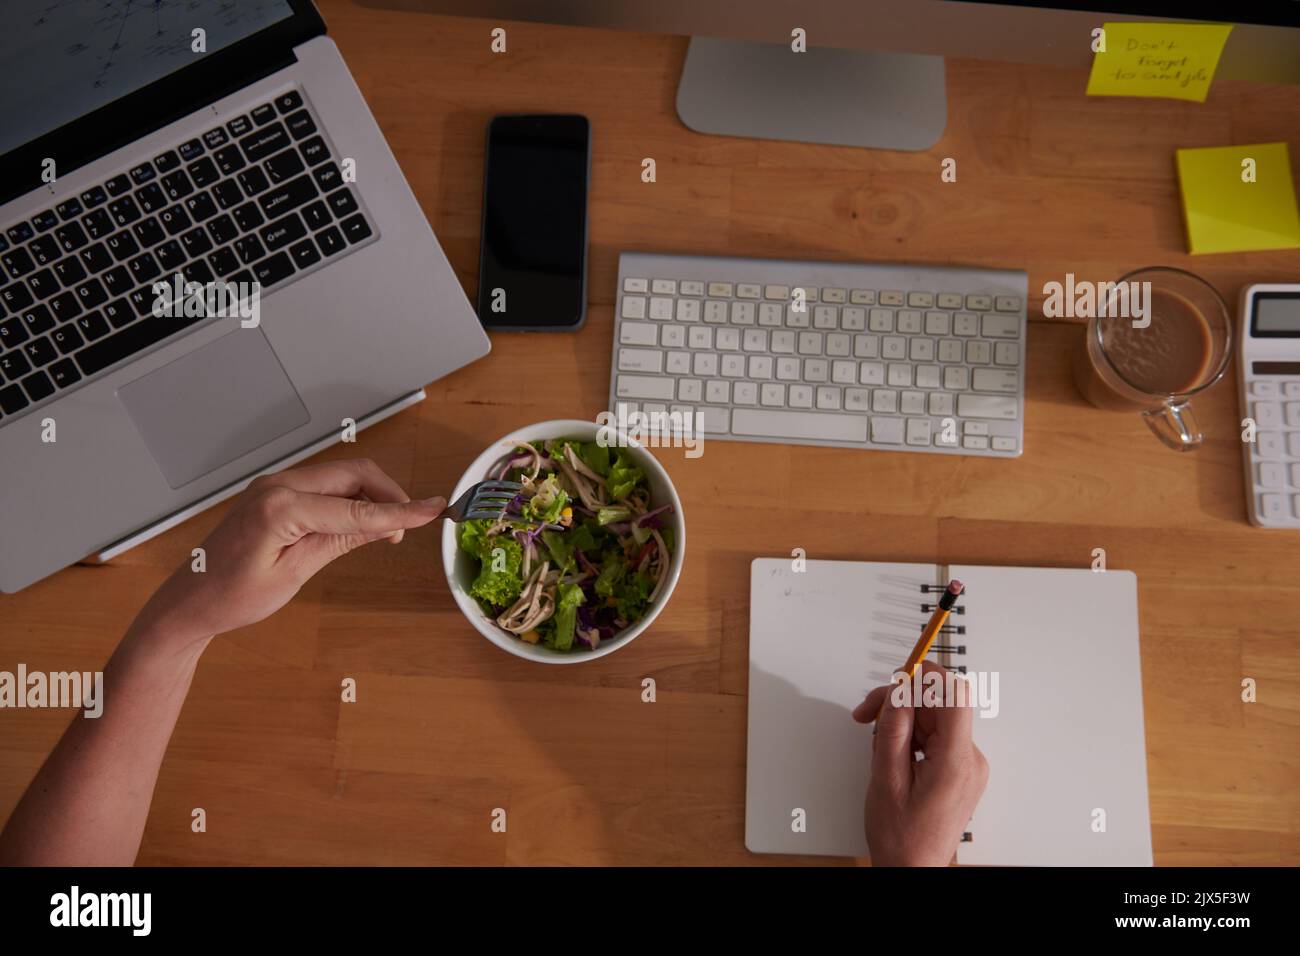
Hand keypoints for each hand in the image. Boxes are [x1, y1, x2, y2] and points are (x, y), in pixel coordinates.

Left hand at [136, 458, 444, 644]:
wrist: (189, 600)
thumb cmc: (232, 596)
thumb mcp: (295, 573)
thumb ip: (341, 541)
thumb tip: (385, 527)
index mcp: (280, 507)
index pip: (356, 507)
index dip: (400, 511)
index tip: (435, 510)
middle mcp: (277, 484)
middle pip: (353, 474)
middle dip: (389, 494)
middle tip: (411, 525)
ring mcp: (274, 485)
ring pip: (341, 477)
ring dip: (370, 497)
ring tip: (387, 531)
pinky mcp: (274, 493)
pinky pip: (324, 486)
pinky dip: (349, 499)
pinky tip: (359, 524)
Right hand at [852, 659, 988, 865]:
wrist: (913, 869)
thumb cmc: (901, 837)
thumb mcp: (885, 780)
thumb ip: (893, 731)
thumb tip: (898, 693)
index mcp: (955, 763)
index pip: (955, 697)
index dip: (929, 675)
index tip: (902, 673)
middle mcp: (969, 760)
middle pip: (939, 705)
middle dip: (902, 700)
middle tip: (867, 712)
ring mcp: (966, 765)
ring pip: (934, 719)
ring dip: (903, 719)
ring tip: (875, 739)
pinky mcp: (958, 769)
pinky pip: (935, 736)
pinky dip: (911, 735)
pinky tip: (891, 752)